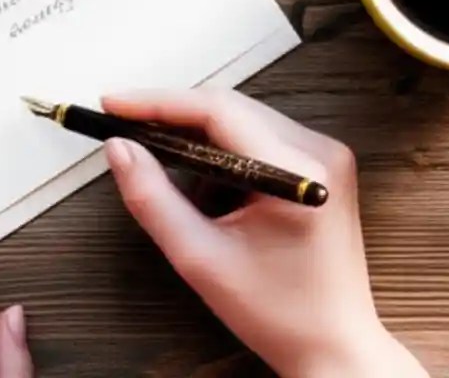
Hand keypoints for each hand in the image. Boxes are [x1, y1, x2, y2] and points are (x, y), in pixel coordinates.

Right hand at [101, 89, 427, 377]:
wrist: (333, 345)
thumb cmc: (279, 312)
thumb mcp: (199, 257)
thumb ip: (152, 198)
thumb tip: (120, 150)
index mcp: (297, 171)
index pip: (216, 111)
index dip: (157, 102)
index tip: (115, 105)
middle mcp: (319, 152)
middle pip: (229, 107)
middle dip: (171, 117)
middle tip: (124, 130)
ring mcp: (325, 157)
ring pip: (241, 119)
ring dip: (197, 139)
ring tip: (169, 176)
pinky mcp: (321, 167)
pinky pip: (259, 138)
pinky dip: (223, 154)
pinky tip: (208, 191)